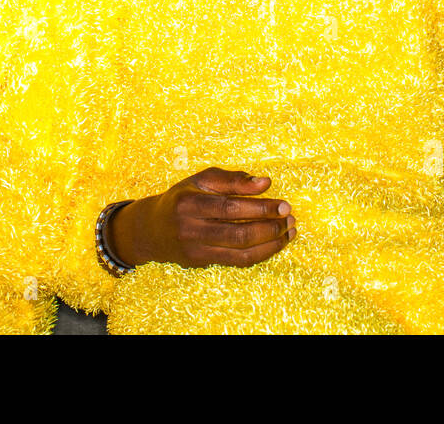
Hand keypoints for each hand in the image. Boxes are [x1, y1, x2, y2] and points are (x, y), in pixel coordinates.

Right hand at [107, 167, 295, 267]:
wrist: (152, 229)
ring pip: (240, 253)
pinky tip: (274, 244)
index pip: (231, 208)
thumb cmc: (182, 198)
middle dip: (270, 228)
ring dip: (270, 244)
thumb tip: (265, 183)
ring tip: (288, 232)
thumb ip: (233, 179)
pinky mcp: (202, 263)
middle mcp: (190, 229)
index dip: (260, 208)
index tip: (284, 205)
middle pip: (238, 234)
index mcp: (189, 203)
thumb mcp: (201, 180)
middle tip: (290, 219)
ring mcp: (196, 250)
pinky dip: (259, 254)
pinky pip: (237, 262)